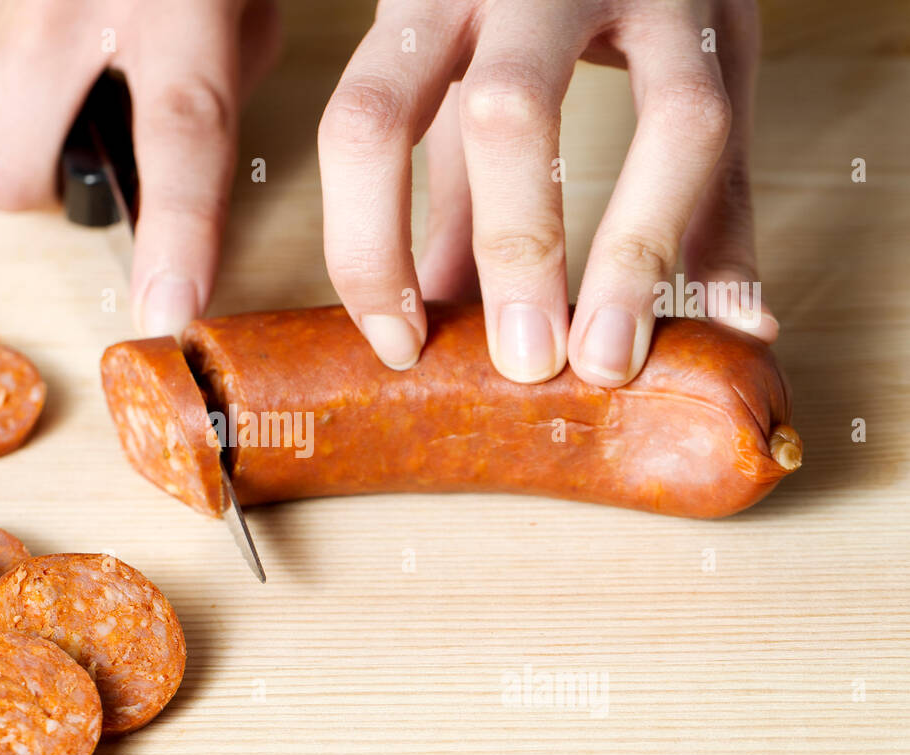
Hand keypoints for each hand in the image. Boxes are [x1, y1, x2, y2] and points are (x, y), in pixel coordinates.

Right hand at [0, 0, 280, 336]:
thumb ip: (220, 77)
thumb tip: (173, 159)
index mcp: (179, 8)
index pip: (180, 141)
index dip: (174, 237)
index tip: (164, 312)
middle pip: (10, 164)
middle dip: (34, 187)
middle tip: (65, 151)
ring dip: (0, 123)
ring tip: (41, 71)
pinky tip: (1, 27)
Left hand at [318, 0, 776, 383]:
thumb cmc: (518, 8)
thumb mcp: (463, 74)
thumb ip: (454, 191)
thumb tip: (428, 328)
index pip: (369, 122)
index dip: (370, 246)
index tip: (398, 346)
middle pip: (512, 115)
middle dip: (516, 252)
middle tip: (525, 363)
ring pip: (669, 121)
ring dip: (640, 255)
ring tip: (613, 359)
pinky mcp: (727, 11)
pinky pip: (742, 138)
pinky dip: (735, 242)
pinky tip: (730, 324)